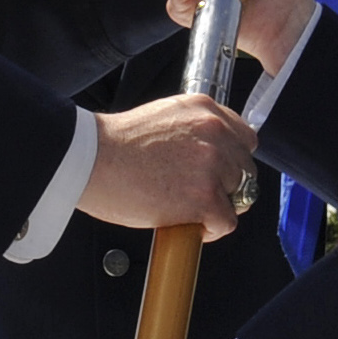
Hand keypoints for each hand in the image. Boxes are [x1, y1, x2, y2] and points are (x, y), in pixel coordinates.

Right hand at [79, 97, 258, 239]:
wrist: (92, 160)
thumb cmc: (115, 144)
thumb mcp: (164, 116)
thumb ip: (193, 129)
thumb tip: (210, 154)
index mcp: (204, 109)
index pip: (243, 138)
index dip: (232, 160)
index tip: (219, 172)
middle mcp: (214, 132)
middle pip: (245, 168)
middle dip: (227, 185)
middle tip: (201, 195)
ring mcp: (211, 165)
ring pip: (240, 195)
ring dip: (218, 206)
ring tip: (190, 210)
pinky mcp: (204, 197)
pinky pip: (227, 221)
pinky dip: (211, 230)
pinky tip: (189, 225)